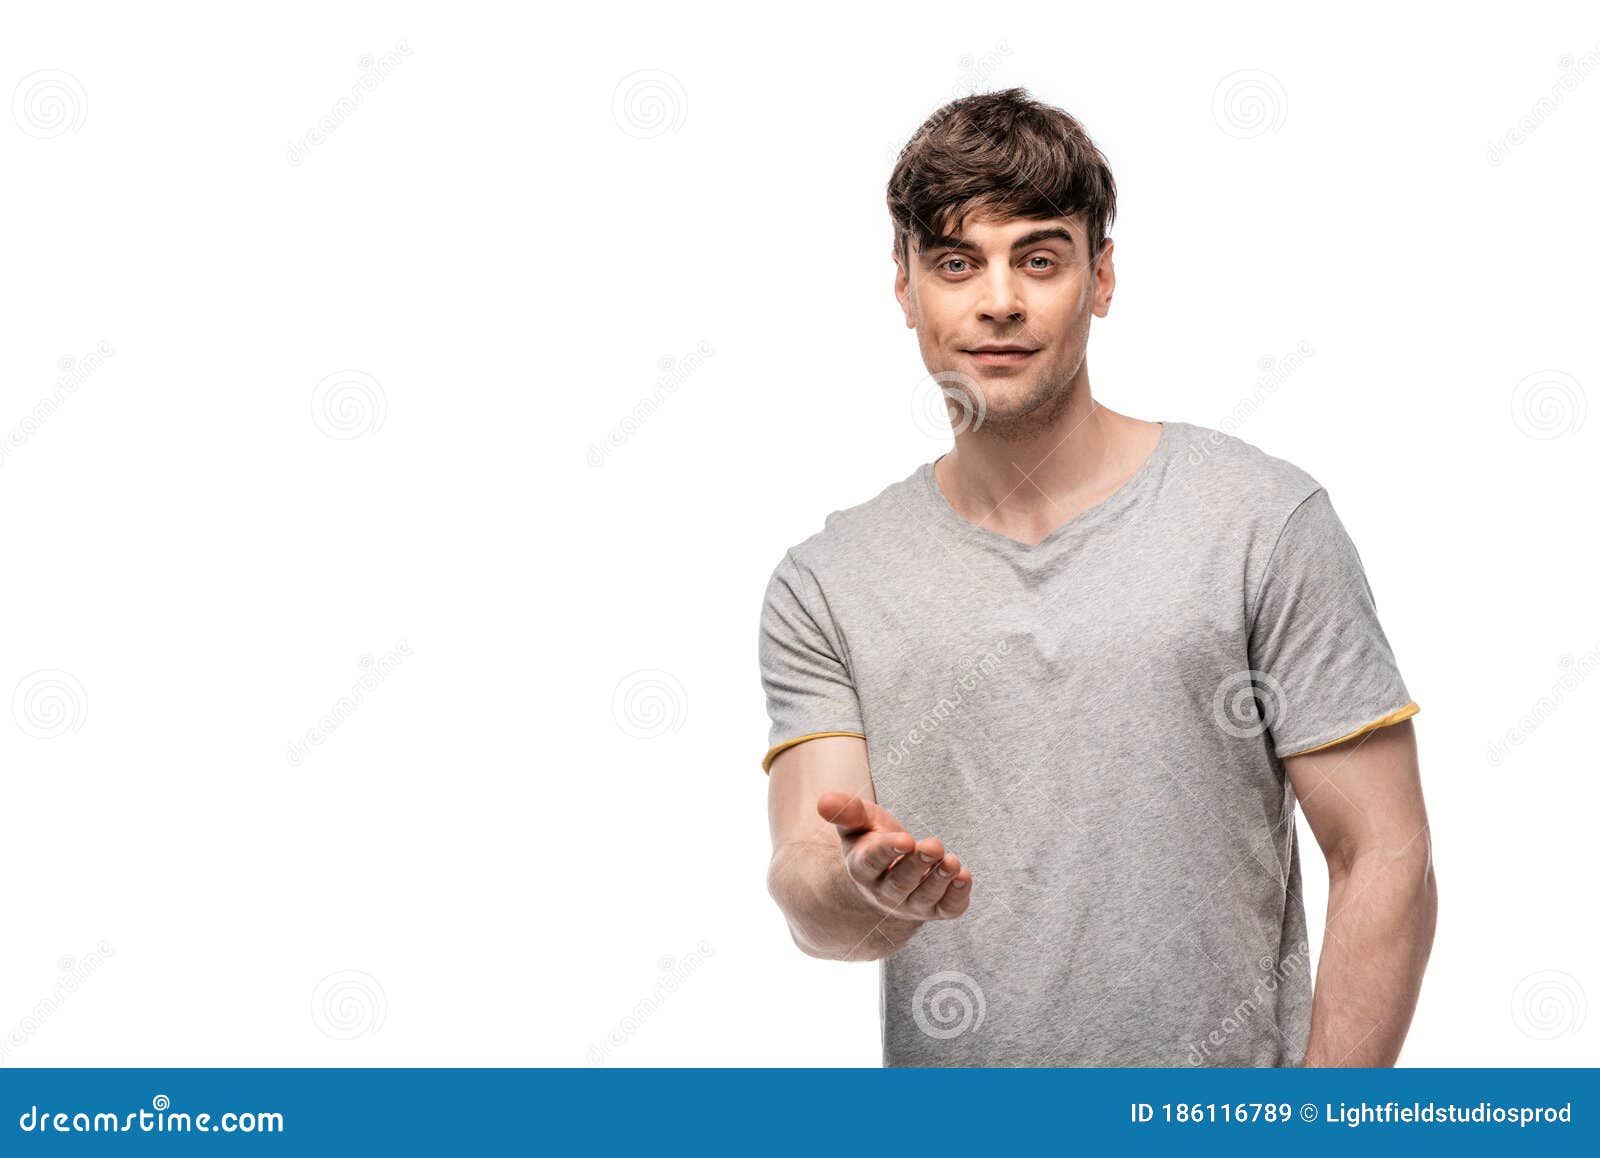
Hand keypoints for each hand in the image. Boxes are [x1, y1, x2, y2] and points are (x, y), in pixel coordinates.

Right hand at [815, 791, 972, 921]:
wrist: (890, 870)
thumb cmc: (873, 839)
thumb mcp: (859, 822)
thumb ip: (846, 811)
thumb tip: (824, 801)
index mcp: (863, 868)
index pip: (872, 862)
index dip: (888, 852)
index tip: (904, 840)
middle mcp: (885, 892)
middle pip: (900, 884)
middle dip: (917, 866)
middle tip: (933, 846)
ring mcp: (911, 905)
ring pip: (924, 898)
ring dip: (939, 881)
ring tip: (952, 862)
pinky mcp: (937, 909)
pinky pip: (947, 908)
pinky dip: (958, 896)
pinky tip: (964, 878)